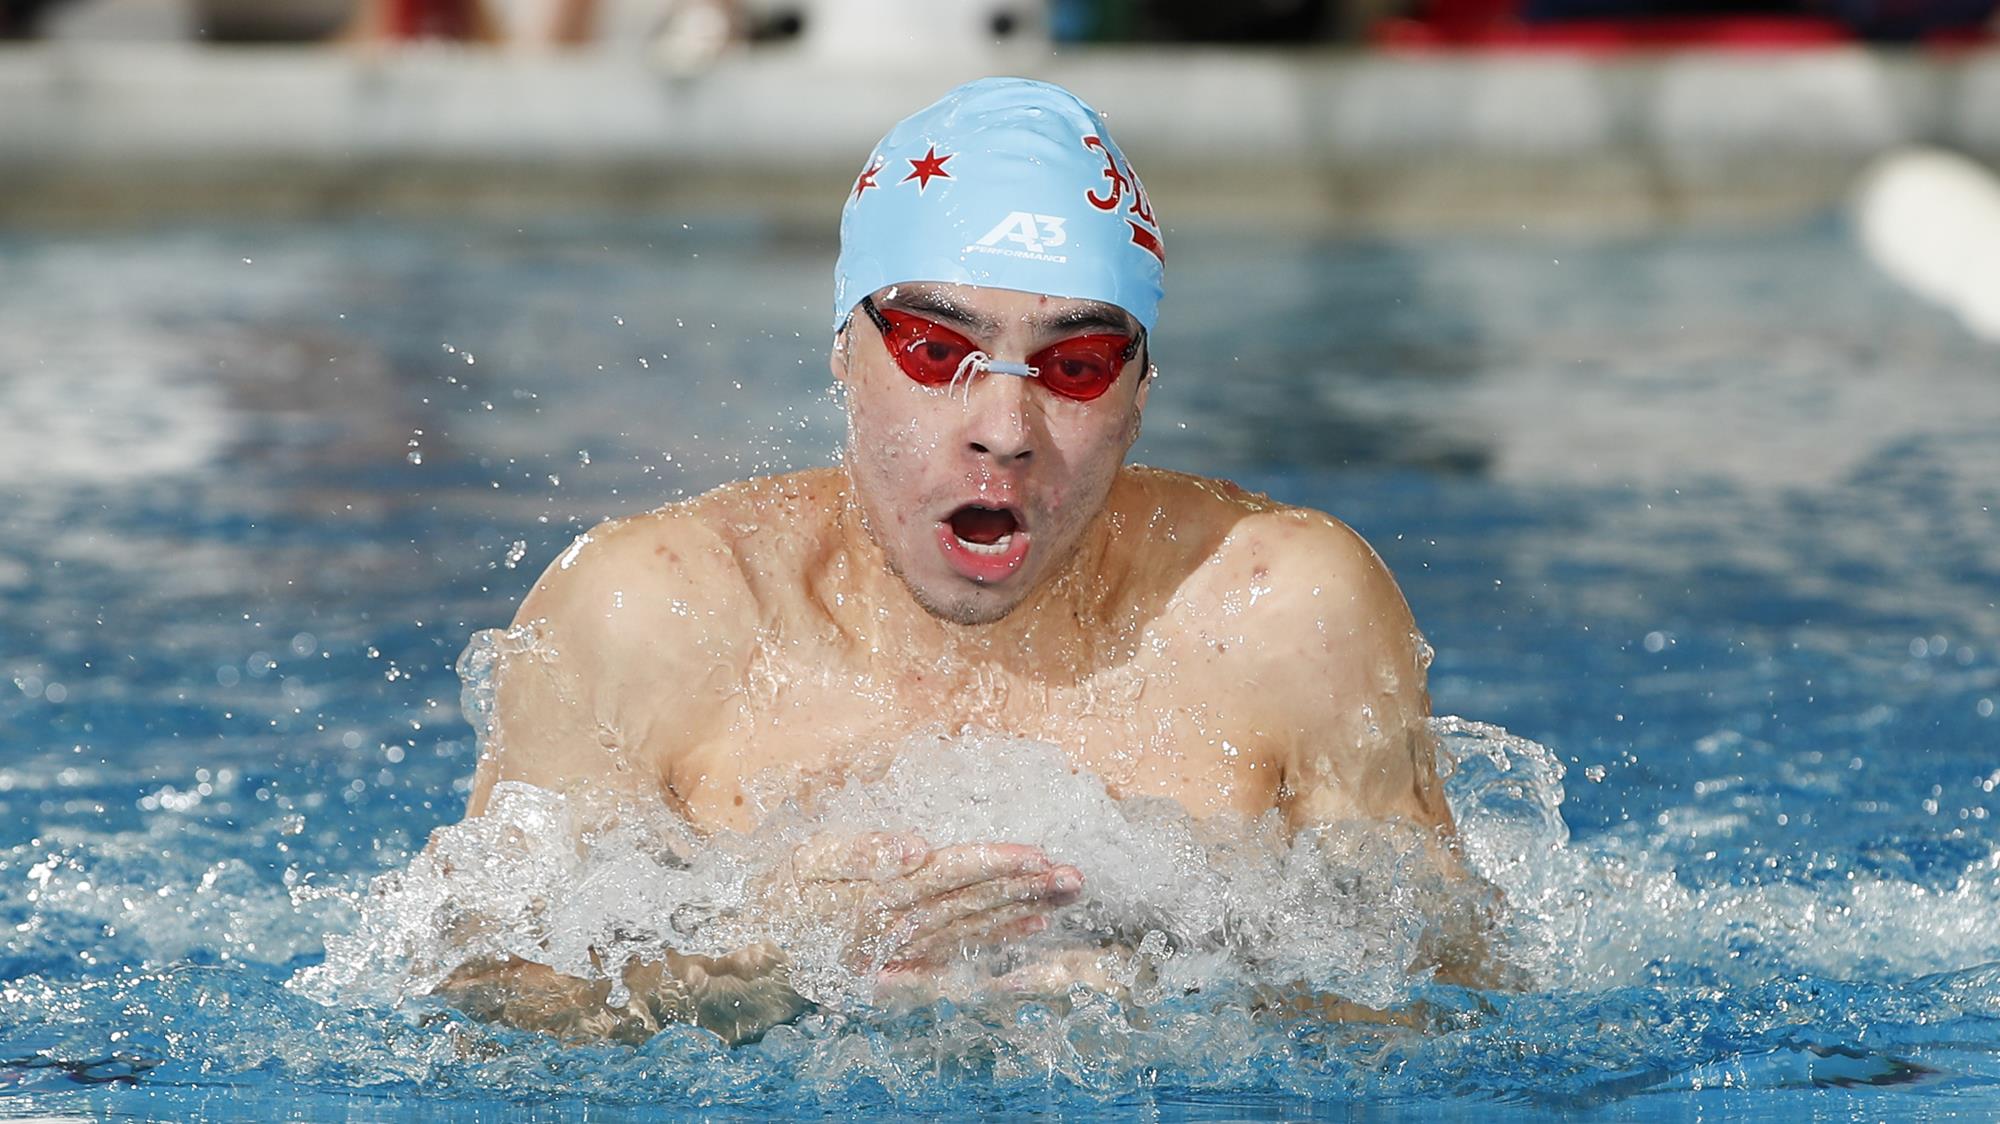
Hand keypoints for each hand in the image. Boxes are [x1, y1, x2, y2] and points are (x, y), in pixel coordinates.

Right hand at [762, 832, 1083, 985]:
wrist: (747, 961)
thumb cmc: (777, 899)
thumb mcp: (804, 861)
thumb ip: (859, 852)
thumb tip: (916, 847)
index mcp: (879, 896)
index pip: (949, 874)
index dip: (995, 864)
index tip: (1040, 855)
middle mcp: (899, 930)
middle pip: (972, 905)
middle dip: (1026, 890)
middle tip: (1076, 880)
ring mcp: (905, 958)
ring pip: (973, 933)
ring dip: (1021, 916)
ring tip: (1063, 900)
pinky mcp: (904, 978)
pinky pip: (960, 971)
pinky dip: (998, 968)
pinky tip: (1033, 957)